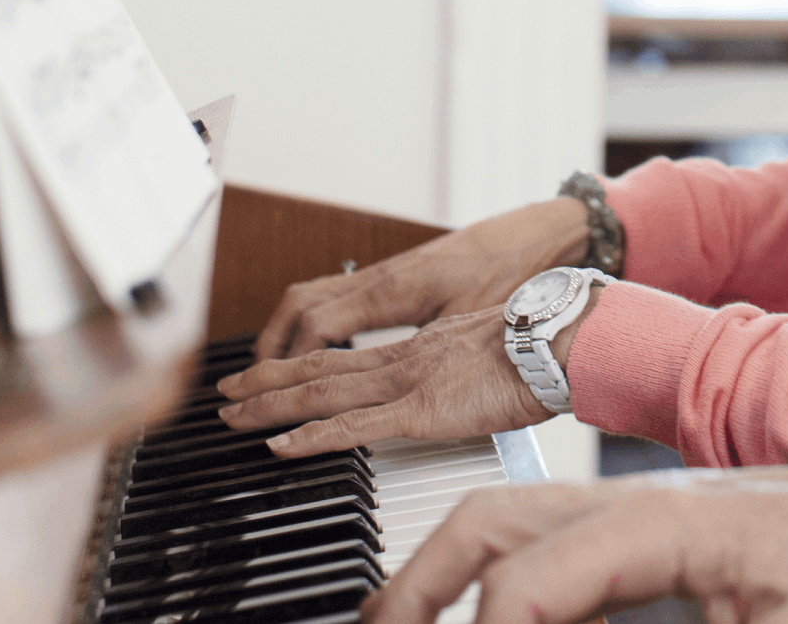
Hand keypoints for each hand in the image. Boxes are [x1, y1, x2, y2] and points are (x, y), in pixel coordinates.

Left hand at [219, 305, 558, 456]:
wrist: (563, 341)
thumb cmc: (542, 350)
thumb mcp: (489, 358)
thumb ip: (463, 373)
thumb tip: (460, 388)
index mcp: (418, 351)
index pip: (342, 360)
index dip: (296, 367)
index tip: (262, 373)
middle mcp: (403, 362)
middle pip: (318, 371)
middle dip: (265, 382)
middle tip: (224, 391)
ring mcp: (408, 383)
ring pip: (322, 394)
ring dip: (271, 405)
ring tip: (232, 414)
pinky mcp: (421, 410)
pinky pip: (354, 428)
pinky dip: (312, 436)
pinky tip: (281, 446)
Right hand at [259, 197, 590, 360]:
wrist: (536, 237)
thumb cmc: (509, 274)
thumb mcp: (470, 321)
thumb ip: (434, 352)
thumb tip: (412, 386)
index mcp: (392, 292)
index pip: (318, 326)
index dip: (292, 363)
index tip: (275, 396)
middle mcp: (379, 280)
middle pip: (301, 309)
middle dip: (269, 350)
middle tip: (245, 387)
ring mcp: (384, 274)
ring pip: (312, 297)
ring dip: (285, 331)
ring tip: (266, 366)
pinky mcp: (396, 274)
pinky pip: (335, 294)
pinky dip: (312, 318)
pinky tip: (313, 339)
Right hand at [361, 462, 787, 623]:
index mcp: (670, 519)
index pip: (536, 573)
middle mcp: (644, 499)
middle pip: (494, 521)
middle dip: (418, 587)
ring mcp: (650, 506)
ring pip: (513, 518)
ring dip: (445, 573)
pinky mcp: (664, 530)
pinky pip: (556, 537)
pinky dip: (500, 575)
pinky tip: (490, 617)